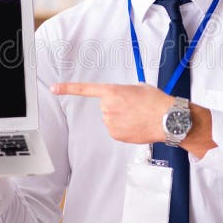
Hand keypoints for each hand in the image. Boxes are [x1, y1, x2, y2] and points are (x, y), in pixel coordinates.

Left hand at [51, 82, 172, 143]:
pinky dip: (124, 128)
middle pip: (106, 106)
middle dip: (117, 106)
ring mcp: (110, 122)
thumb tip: (123, 97)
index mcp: (112, 92)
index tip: (55, 89)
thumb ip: (125, 91)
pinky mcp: (115, 134)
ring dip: (122, 117)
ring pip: (111, 119)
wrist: (167, 119)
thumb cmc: (156, 102)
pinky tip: (136, 125)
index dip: (68, 88)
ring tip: (138, 116)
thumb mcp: (139, 88)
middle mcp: (108, 107)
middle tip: (134, 106)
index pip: (85, 89)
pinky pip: (116, 129)